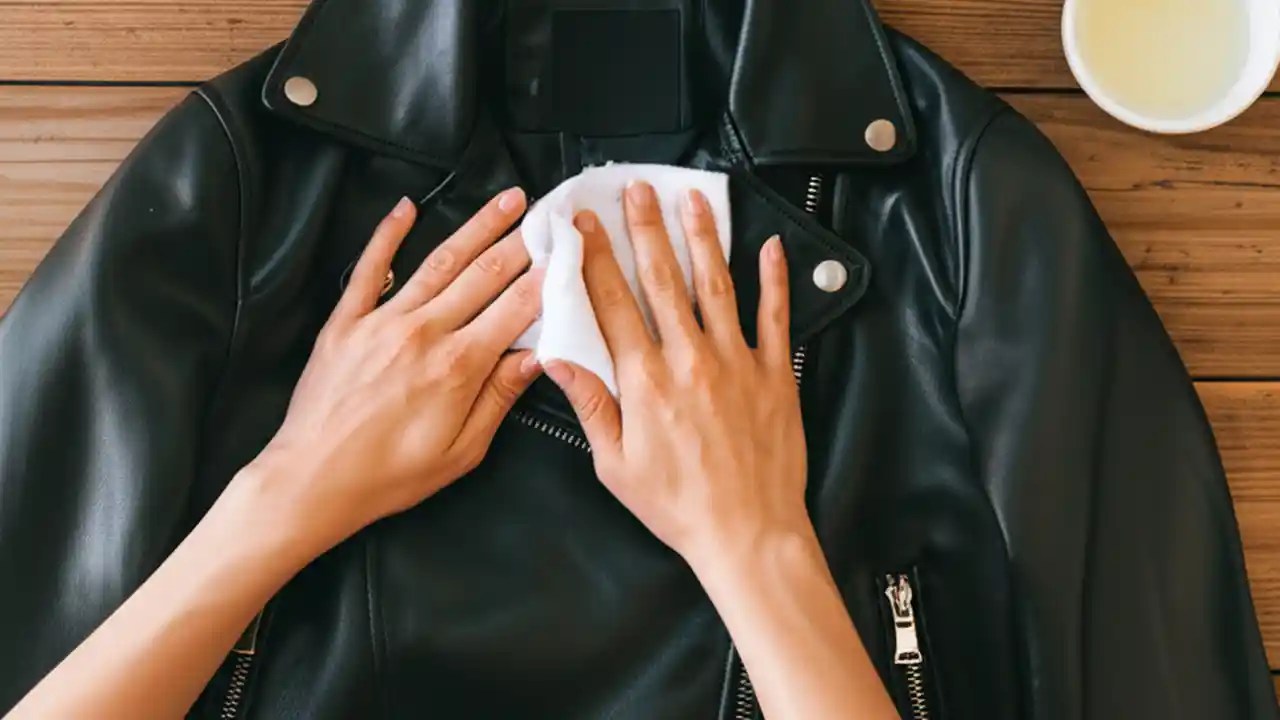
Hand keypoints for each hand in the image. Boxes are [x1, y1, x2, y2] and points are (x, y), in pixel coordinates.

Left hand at [245, 190, 542, 550]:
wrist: (313, 480)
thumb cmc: (389, 476)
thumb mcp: (461, 451)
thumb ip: (499, 398)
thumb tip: (538, 357)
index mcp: (458, 366)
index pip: (517, 307)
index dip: (548, 275)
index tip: (570, 249)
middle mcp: (424, 332)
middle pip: (485, 273)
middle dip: (523, 239)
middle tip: (549, 212)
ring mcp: (383, 321)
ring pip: (440, 261)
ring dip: (478, 225)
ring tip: (507, 199)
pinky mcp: (346, 321)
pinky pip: (370, 268)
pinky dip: (388, 235)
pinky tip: (406, 208)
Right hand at [543, 181, 809, 571]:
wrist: (747, 533)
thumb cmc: (679, 506)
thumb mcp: (616, 465)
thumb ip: (591, 406)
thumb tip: (557, 361)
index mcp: (645, 381)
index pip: (612, 303)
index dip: (594, 257)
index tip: (582, 224)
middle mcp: (690, 360)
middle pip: (662, 279)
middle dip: (644, 229)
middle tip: (635, 190)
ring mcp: (736, 362)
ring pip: (715, 284)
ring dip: (701, 238)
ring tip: (691, 200)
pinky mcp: (774, 374)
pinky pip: (774, 316)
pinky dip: (774, 280)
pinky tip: (770, 246)